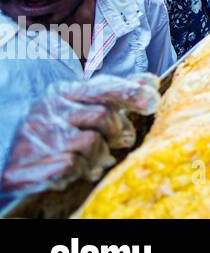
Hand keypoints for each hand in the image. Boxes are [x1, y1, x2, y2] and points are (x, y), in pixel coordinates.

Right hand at [1, 75, 159, 193]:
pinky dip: (79, 171)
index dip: (131, 93)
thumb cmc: (54, 131)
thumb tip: (150, 81)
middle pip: (103, 116)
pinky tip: (77, 170)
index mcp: (63, 93)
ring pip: (90, 143)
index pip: (103, 87)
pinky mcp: (27, 165)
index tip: (152, 102)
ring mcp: (37, 137)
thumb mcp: (80, 105)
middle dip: (118, 131)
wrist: (6, 155)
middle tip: (121, 140)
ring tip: (96, 159)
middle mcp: (48, 111)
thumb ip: (114, 93)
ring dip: (99, 155)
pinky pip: (71, 166)